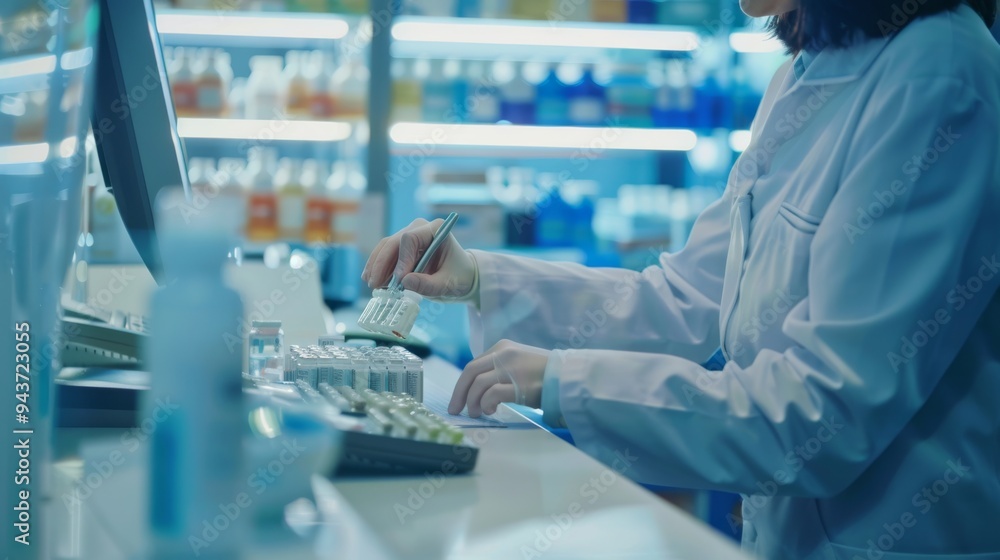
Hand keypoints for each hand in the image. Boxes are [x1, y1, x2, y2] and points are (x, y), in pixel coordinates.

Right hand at [362, 218, 476, 299]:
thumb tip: (405, 281)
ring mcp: (410, 235)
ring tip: (372, 284)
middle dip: (382, 263)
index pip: (410, 239)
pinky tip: (375, 281)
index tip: (399, 280)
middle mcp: (420, 228)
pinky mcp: (403, 247)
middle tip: (374, 284)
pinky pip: (386, 254)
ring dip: (376, 266)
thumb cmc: (459, 277)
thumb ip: (428, 284)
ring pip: (386, 247)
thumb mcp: (447, 284)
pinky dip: (379, 268)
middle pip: (393, 242)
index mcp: (436, 230)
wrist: (462, 276)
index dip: (401, 259)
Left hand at [448, 340, 549, 416]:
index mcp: (502, 347)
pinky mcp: (518, 385)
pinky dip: (486, 404)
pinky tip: (491, 410)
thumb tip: (477, 388)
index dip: (461, 384)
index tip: (458, 399)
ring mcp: (510, 369)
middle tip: (455, 410)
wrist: (568, 377)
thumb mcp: (518, 362)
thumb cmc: (544, 373)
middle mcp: (503, 354)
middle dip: (459, 393)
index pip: (473, 365)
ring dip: (472, 402)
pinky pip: (491, 394)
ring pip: (478, 384)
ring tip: (477, 413)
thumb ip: (499, 368)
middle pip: (470, 372)